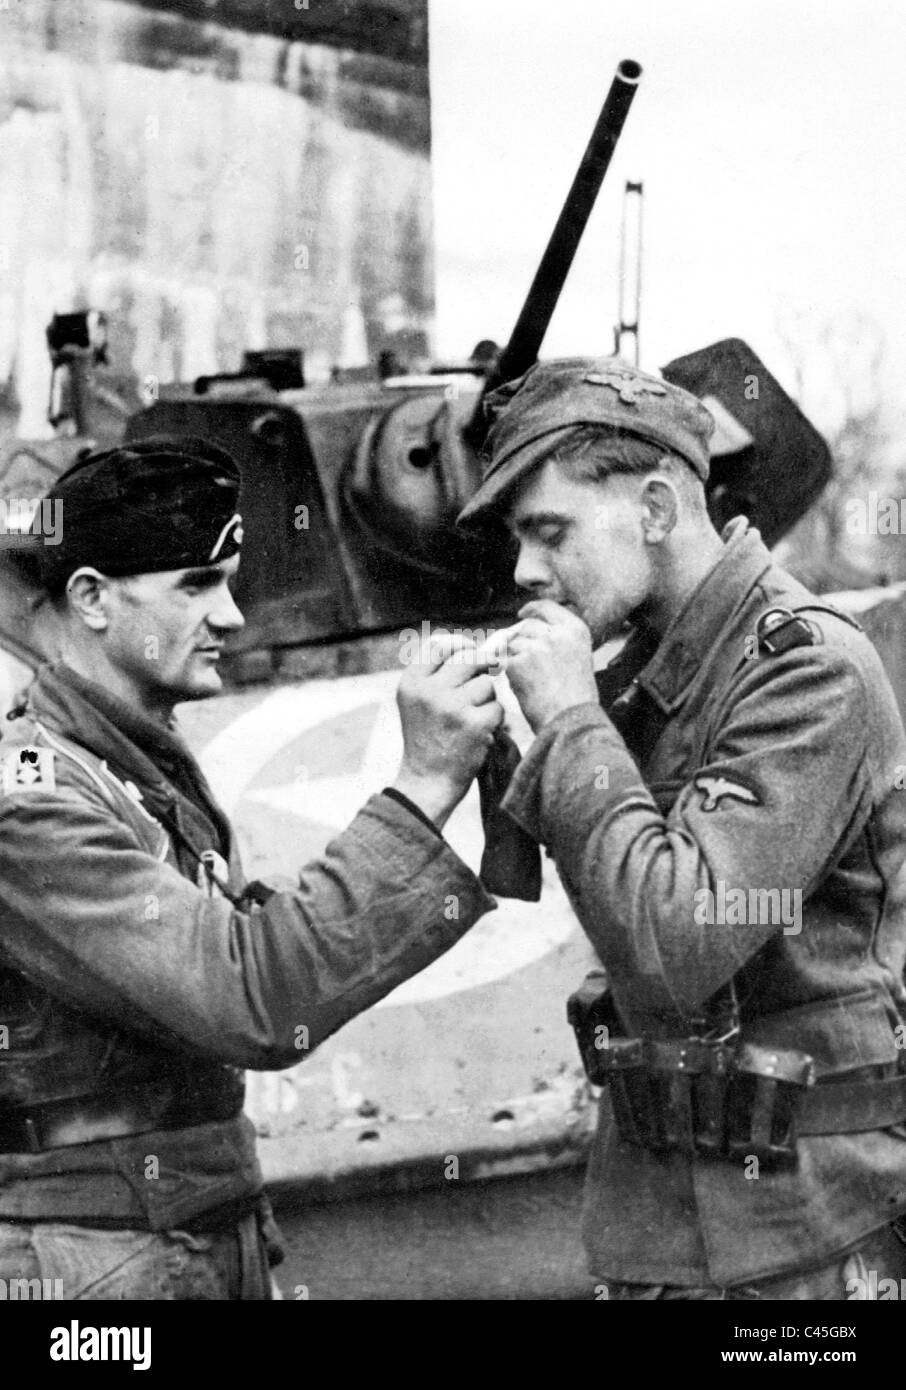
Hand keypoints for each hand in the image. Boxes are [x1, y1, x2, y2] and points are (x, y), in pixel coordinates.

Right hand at [392, 633, 504, 827]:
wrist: (426, 783)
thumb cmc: (426, 740)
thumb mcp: (416, 701)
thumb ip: (435, 673)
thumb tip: (471, 646)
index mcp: (411, 683)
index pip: (440, 645)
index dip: (460, 644)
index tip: (472, 649)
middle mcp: (429, 691)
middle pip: (469, 658)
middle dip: (483, 665)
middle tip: (489, 673)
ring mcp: (452, 707)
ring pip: (486, 684)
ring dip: (487, 699)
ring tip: (473, 718)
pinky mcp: (474, 724)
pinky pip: (497, 707)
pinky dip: (494, 721)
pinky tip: (480, 734)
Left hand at [502, 600, 597, 733]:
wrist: (571, 720)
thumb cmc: (578, 698)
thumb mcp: (580, 658)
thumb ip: (561, 642)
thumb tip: (535, 635)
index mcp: (576, 630)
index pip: (548, 607)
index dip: (532, 609)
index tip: (523, 613)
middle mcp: (556, 634)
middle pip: (527, 627)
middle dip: (521, 640)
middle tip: (522, 657)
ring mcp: (536, 647)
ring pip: (513, 644)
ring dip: (515, 658)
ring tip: (529, 680)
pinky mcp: (518, 663)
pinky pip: (505, 662)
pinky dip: (509, 674)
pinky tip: (523, 687)